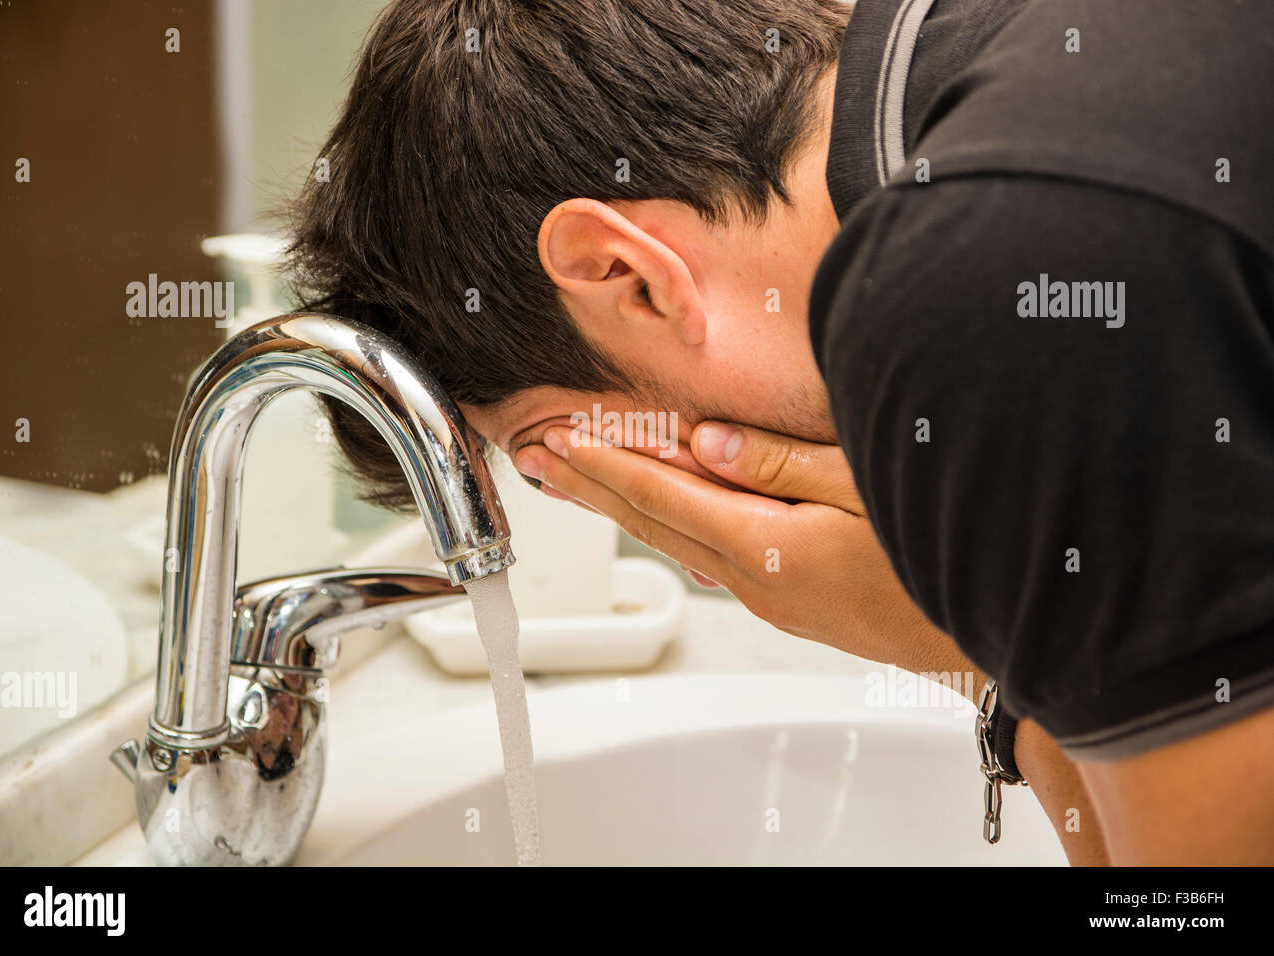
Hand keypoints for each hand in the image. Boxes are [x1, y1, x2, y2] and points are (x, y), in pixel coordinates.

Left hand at [513, 421, 975, 678]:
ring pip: (678, 539)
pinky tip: (661, 510)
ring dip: (625, 506)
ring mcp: (769, 596)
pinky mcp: (788, 600)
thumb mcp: (865, 489)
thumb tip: (706, 443)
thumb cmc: (937, 556)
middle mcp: (753, 578)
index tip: (559, 441)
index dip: (606, 464)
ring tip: (580, 480)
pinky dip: (672, 523)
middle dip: (591, 488)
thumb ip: (780, 464)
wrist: (983, 641)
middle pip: (654, 522)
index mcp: (765, 544)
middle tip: (537, 459)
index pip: (662, 495)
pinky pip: (711, 553)